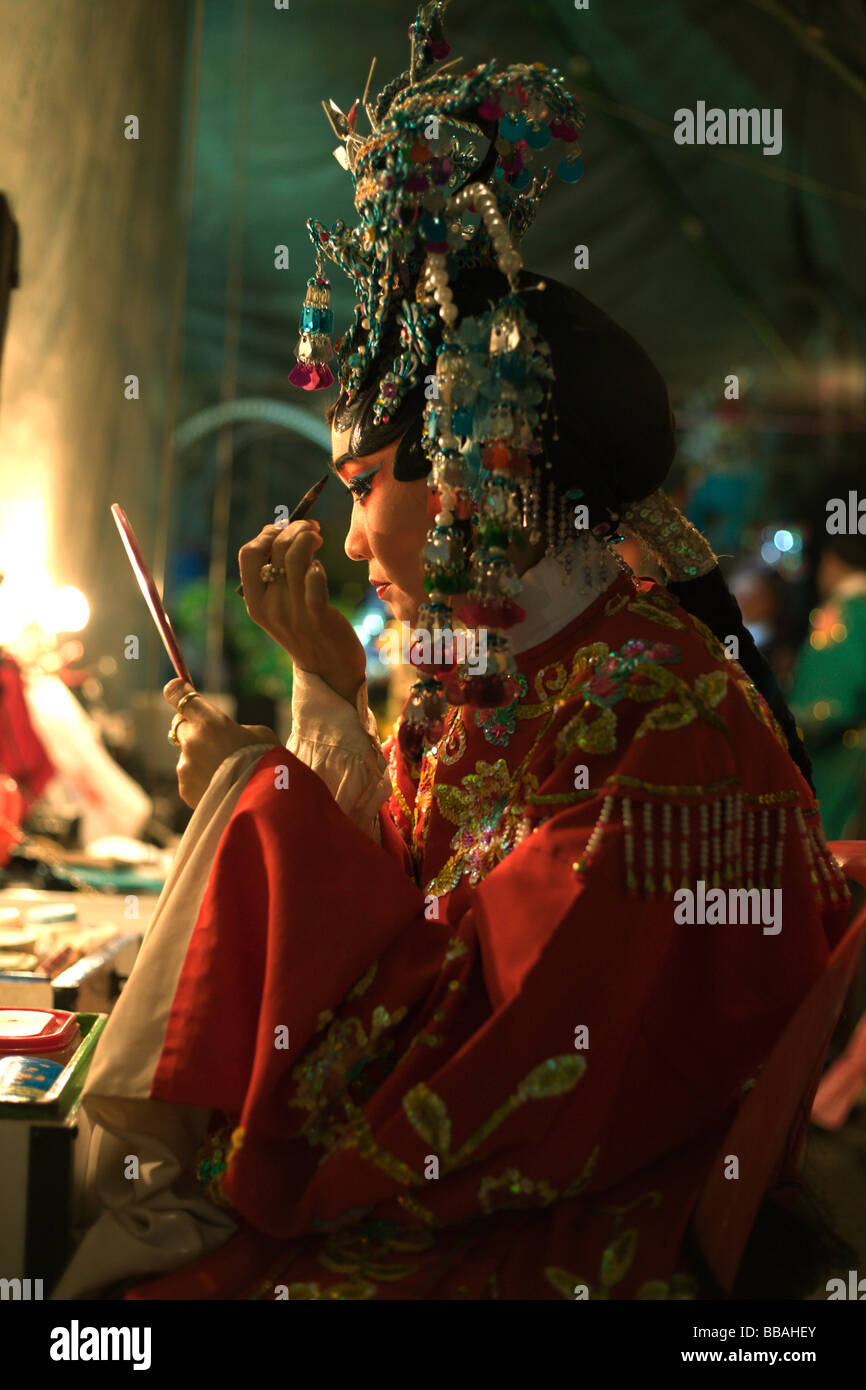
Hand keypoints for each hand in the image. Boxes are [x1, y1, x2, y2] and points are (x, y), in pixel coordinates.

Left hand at [164, 680, 279, 808]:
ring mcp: (185, 767)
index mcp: (209, 721)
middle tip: (215, 741)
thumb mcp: (258, 735)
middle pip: (181, 727)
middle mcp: (191, 741)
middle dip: (194, 731)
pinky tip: (221, 787)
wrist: (260, 802)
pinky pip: (189, 779)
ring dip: (200, 760)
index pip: (179, 695)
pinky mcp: (184, 790)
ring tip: (226, 773)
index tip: (177, 689)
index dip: (176, 691)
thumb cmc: (266, 763)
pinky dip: (201, 781)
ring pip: (187, 756)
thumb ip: (235, 729)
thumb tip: (228, 734)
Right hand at [238, 519, 366, 704]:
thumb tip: (282, 532)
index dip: (267, 534)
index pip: (248, 554)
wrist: (330, 669)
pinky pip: (315, 579)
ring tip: (318, 538)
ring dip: (308, 539)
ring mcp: (292, 613)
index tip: (284, 529)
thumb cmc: (308, 629)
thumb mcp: (280, 606)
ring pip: (295, 558)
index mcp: (255, 602)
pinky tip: (321, 567)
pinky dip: (318, 566)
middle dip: (294, 529)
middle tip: (311, 528)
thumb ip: (277, 576)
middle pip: (275, 550)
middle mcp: (269, 607)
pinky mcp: (317, 617)